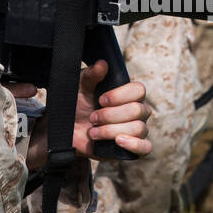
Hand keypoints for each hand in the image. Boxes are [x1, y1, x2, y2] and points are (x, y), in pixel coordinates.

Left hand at [18, 60, 151, 168]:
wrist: (67, 129)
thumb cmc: (77, 104)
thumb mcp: (80, 87)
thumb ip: (91, 75)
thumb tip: (102, 64)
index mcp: (129, 94)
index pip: (139, 90)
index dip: (120, 96)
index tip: (101, 99)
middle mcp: (138, 111)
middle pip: (138, 110)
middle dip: (111, 115)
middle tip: (92, 117)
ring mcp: (136, 130)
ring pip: (138, 129)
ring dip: (111, 130)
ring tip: (93, 132)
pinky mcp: (132, 148)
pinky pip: (146, 147)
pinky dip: (134, 145)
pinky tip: (118, 141)